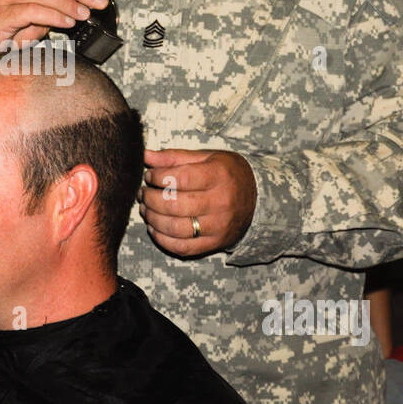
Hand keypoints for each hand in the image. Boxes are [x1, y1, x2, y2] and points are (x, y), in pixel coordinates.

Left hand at [139, 149, 256, 256]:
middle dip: (150, 199)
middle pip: (174, 205)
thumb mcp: (206, 157)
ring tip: (146, 209)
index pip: (179, 178)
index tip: (149, 176)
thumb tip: (145, 155)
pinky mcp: (216, 243)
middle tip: (144, 193)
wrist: (259, 198)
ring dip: (152, 219)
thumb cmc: (227, 173)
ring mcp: (219, 225)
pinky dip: (162, 239)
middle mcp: (221, 202)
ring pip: (175, 228)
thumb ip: (174, 157)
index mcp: (218, 175)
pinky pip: (182, 247)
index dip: (157, 177)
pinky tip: (155, 228)